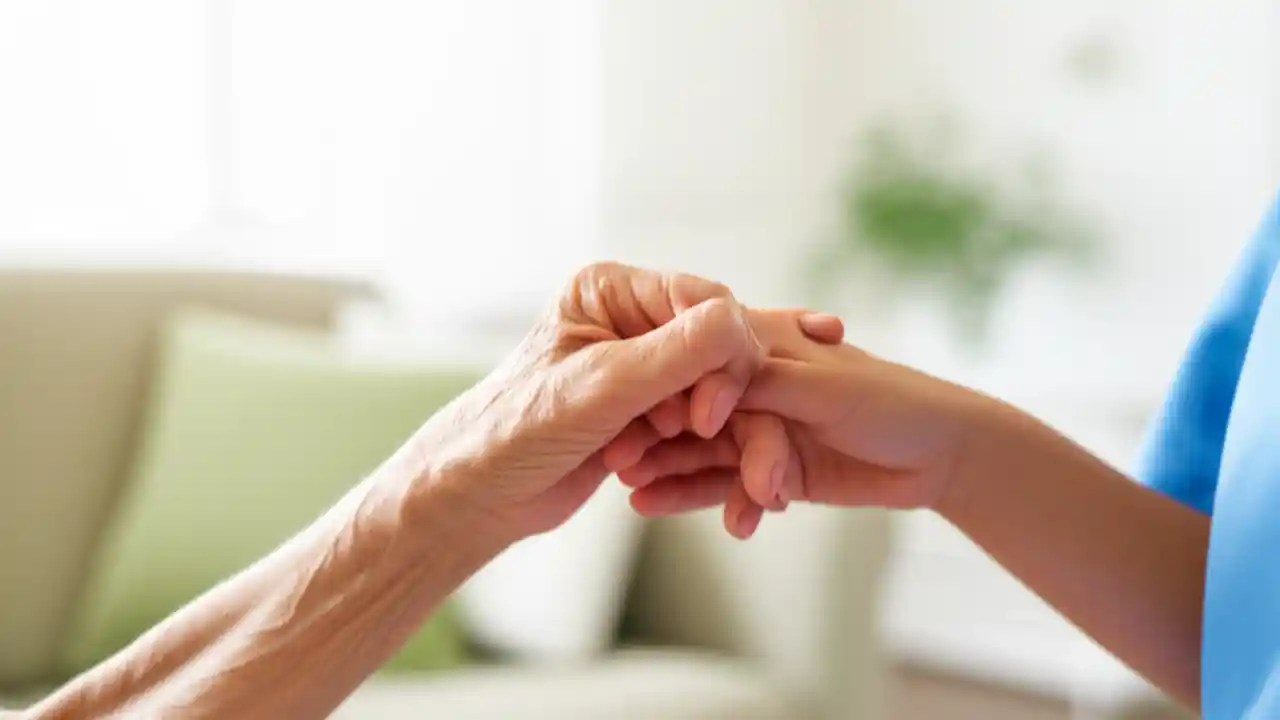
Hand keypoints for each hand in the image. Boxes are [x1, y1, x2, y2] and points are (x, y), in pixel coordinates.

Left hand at [403, 262, 765, 541]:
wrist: (477, 499)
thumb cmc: (516, 433)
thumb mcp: (601, 388)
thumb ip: (676, 353)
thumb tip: (739, 323)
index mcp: (612, 289)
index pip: (709, 305)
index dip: (725, 358)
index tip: (706, 417)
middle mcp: (631, 319)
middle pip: (721, 352)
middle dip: (707, 405)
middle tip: (682, 439)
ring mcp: (642, 367)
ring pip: (716, 395)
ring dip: (687, 437)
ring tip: (632, 460)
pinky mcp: (647, 411)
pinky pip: (699, 428)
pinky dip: (679, 457)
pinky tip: (631, 473)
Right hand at [616, 311, 993, 536]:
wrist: (940, 455)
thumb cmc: (889, 401)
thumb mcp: (820, 385)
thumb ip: (761, 381)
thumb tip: (699, 373)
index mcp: (762, 349)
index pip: (699, 363)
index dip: (668, 387)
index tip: (640, 414)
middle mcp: (754, 388)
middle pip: (691, 410)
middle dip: (657, 435)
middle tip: (618, 460)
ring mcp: (761, 431)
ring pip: (701, 451)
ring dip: (666, 469)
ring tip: (629, 489)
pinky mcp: (771, 472)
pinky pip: (723, 485)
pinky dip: (695, 497)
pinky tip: (653, 506)